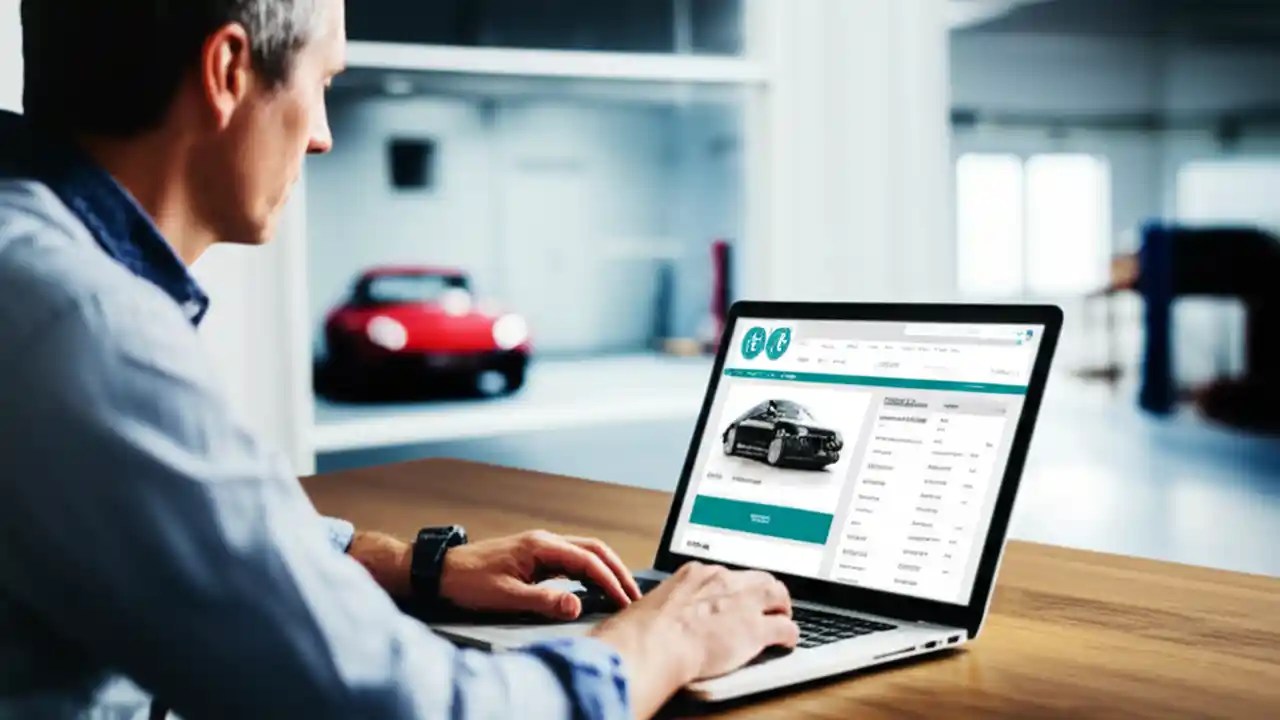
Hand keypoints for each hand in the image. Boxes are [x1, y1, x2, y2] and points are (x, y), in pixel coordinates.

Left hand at [439, 530, 641, 619]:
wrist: (442, 572)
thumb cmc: (468, 581)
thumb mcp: (506, 596)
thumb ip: (543, 600)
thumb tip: (577, 604)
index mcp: (540, 546)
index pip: (587, 560)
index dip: (610, 580)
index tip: (624, 599)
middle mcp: (544, 542)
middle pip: (593, 549)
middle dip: (617, 570)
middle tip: (633, 594)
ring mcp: (540, 547)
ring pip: (584, 552)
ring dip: (605, 570)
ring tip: (621, 592)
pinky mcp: (535, 557)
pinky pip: (571, 560)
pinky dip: (590, 572)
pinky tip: (594, 587)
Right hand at [589, 562, 797, 718]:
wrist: (653, 645)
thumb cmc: (643, 631)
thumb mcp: (654, 604)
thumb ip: (668, 605)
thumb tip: (661, 616)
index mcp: (697, 574)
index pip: (727, 574)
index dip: (735, 588)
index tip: (734, 597)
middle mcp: (723, 580)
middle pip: (757, 577)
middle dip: (764, 592)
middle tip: (766, 605)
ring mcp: (742, 603)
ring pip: (777, 594)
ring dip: (782, 607)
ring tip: (782, 618)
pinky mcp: (755, 629)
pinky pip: (785, 627)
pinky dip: (789, 634)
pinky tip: (787, 642)